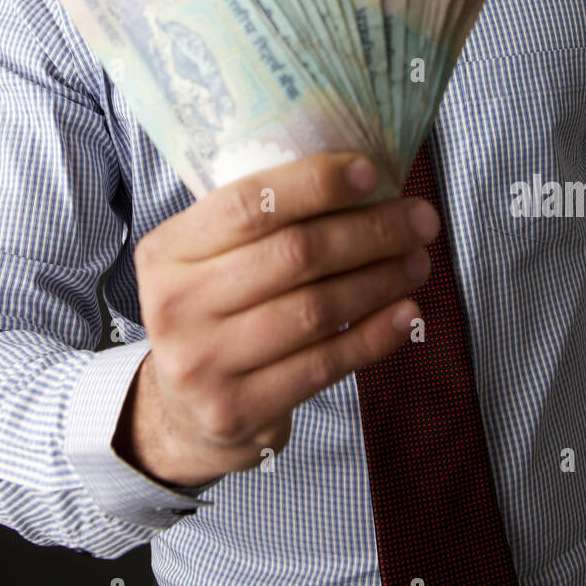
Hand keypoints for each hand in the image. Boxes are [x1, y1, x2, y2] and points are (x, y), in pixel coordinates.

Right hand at [123, 152, 439, 485]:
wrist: (180, 412)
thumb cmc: (212, 312)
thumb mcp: (206, 259)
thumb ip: (258, 224)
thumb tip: (358, 180)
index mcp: (166, 251)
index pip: (247, 204)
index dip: (314, 185)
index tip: (370, 173)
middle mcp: (175, 306)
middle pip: (293, 255)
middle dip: (369, 231)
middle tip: (419, 219)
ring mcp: (202, 364)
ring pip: (315, 309)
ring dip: (380, 280)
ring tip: (417, 260)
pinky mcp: (237, 410)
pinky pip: (324, 365)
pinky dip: (374, 335)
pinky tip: (406, 313)